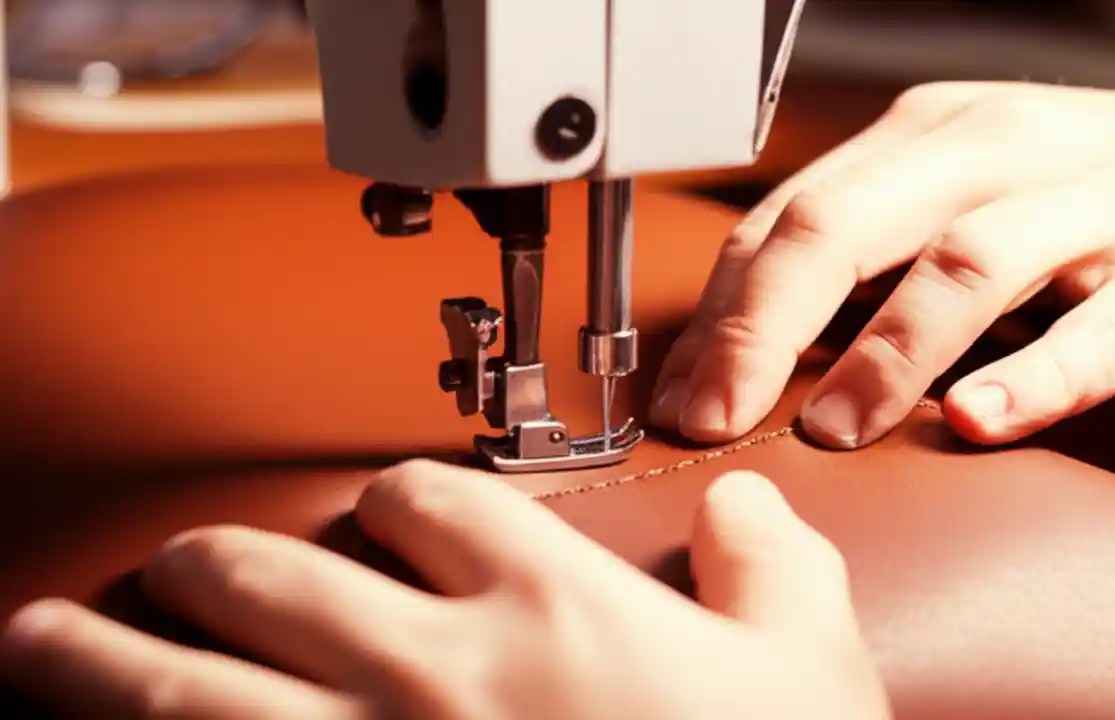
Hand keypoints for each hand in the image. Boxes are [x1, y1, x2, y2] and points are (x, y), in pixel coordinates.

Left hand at [0, 464, 888, 719]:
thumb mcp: (811, 672)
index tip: (389, 513)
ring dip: (103, 657)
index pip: (428, 500)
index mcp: (545, 605)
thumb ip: (775, 568)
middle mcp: (432, 668)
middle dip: (217, 562)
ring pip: (186, 685)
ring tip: (40, 643)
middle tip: (187, 564)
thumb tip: (747, 508)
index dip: (398, 497)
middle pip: (274, 573)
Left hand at [650, 82, 1114, 447]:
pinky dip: (1034, 377)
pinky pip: (1104, 328)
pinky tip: (978, 422)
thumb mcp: (959, 195)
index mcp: (928, 134)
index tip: (673, 394)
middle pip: (846, 224)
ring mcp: (1097, 202)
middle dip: (760, 326)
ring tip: (827, 431)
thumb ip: (863, 255)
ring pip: (963, 262)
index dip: (718, 312)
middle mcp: (999, 148)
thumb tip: (740, 346)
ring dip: (882, 354)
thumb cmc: (1086, 199)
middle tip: (712, 416)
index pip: (788, 217)